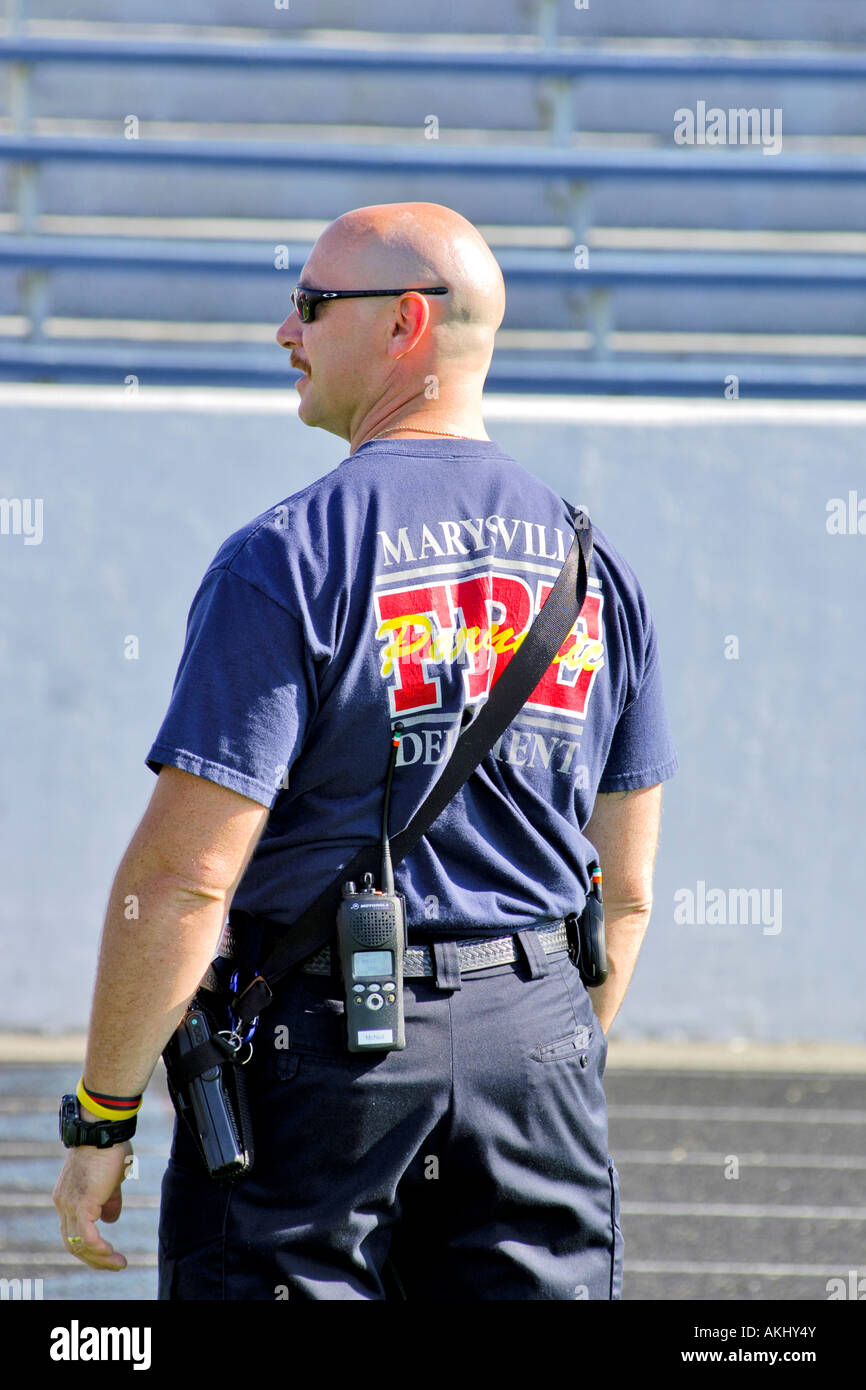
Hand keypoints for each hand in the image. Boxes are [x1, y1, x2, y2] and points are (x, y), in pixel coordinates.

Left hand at [53, 1141, 132, 1270]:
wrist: (104, 1130)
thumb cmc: (110, 1148)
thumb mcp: (111, 1179)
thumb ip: (109, 1200)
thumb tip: (111, 1220)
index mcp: (66, 1197)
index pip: (72, 1232)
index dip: (89, 1246)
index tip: (108, 1253)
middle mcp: (63, 1203)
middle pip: (72, 1243)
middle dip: (94, 1259)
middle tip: (115, 1264)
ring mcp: (70, 1204)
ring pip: (78, 1244)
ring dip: (100, 1258)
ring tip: (118, 1263)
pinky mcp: (82, 1203)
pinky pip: (87, 1236)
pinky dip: (99, 1249)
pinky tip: (111, 1253)